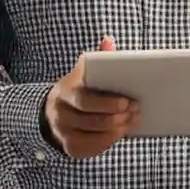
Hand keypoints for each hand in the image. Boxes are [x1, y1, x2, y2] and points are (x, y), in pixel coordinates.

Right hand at [43, 36, 139, 157]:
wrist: (53, 112)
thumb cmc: (78, 90)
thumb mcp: (83, 75)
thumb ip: (97, 60)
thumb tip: (108, 40)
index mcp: (65, 91)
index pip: (85, 100)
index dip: (108, 103)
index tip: (127, 101)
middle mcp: (60, 112)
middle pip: (92, 119)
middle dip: (118, 117)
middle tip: (136, 111)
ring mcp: (63, 131)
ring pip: (95, 134)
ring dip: (118, 129)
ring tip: (133, 120)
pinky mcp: (69, 147)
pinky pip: (93, 148)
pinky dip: (109, 141)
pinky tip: (121, 132)